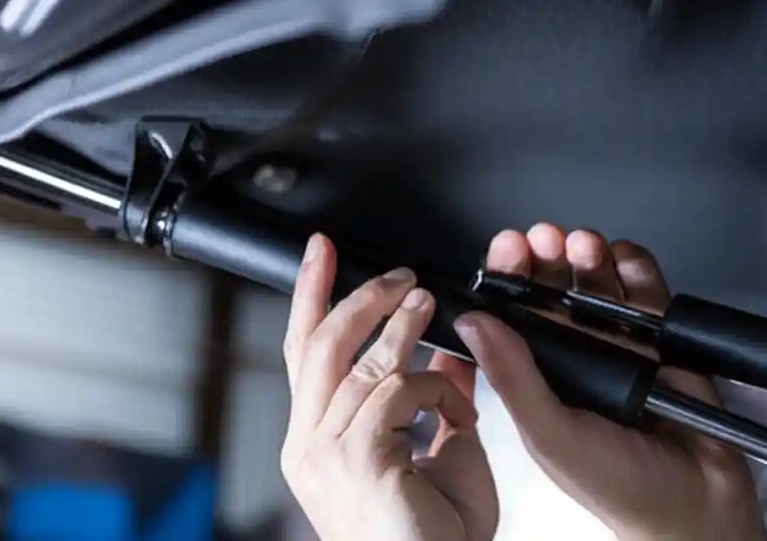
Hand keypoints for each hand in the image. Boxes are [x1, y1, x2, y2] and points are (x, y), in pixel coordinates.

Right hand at [280, 234, 498, 540]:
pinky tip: (460, 405)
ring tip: (426, 304)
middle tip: (398, 275)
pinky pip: (395, 391)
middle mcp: (309, 446)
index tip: (321, 254)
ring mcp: (326, 453)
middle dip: (356, 296)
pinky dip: (434, 386)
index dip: (311, 297)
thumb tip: (447, 352)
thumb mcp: (445, 451)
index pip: (305, 355)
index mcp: (319, 443)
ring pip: (360, 362)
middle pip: (318, 345)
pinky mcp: (357, 457)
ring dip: (401, 327)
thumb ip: (436, 400)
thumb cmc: (439, 540)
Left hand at [454, 224, 766, 540]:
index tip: (507, 252)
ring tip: (584, 245)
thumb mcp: (551, 436)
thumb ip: (514, 379)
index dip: (508, 281)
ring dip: (589, 258)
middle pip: (555, 291)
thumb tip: (474, 324)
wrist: (697, 504)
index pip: (514, 317)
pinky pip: (647, 294)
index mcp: (539, 380)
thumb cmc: (619, 487)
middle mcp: (576, 359)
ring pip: (598, 285)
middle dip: (548, 259)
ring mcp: (620, 347)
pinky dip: (637, 269)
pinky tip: (625, 258)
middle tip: (544, 239)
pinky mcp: (663, 341)